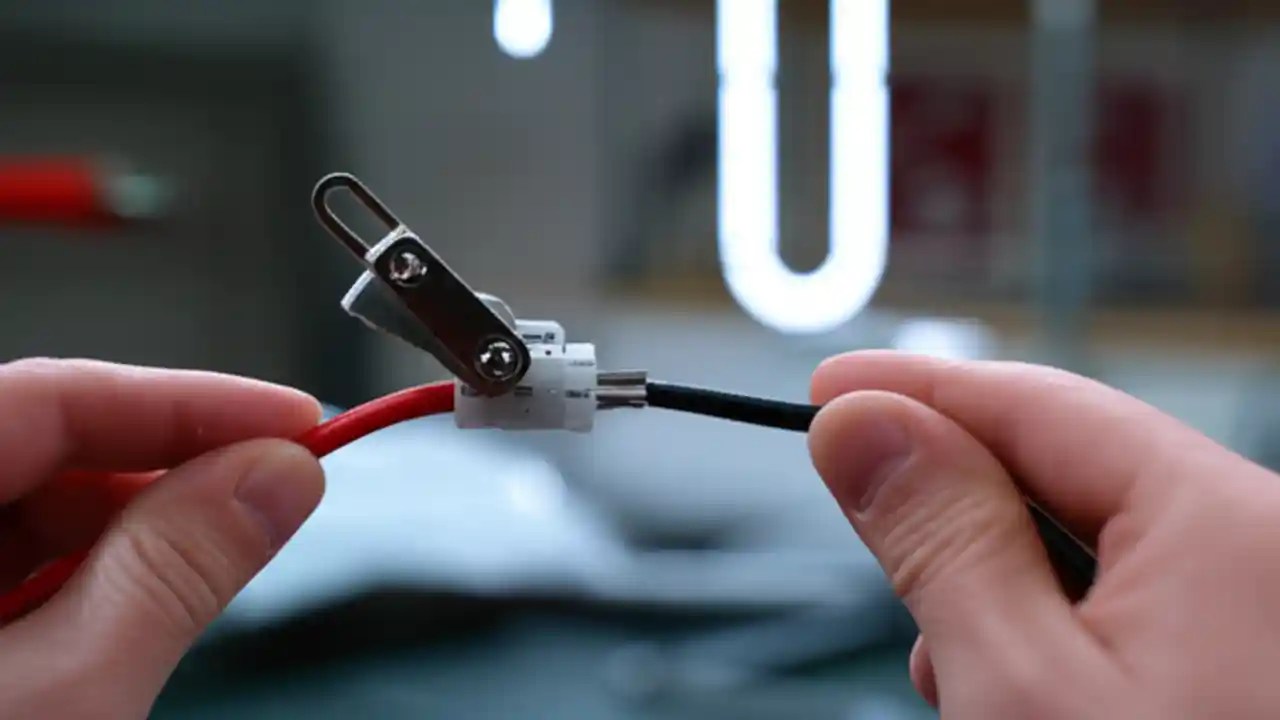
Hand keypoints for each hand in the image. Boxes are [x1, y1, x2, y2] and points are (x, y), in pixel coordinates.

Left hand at [0, 358, 323, 718]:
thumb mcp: (67, 696)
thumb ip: (171, 573)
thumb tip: (279, 475)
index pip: (44, 396)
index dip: (184, 400)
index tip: (296, 422)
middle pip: (35, 447)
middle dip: (163, 468)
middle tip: (273, 490)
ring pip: (21, 510)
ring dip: (128, 530)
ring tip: (215, 558)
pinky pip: (0, 570)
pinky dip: (79, 579)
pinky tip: (133, 607)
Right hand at [809, 351, 1279, 717]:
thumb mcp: (1020, 683)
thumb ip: (941, 540)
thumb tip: (864, 424)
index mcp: (1231, 525)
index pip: (1039, 402)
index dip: (916, 388)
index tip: (828, 393)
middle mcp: (1270, 551)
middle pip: (1072, 474)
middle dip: (963, 508)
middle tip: (875, 542)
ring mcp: (1268, 612)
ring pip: (1102, 548)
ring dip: (1008, 589)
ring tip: (957, 673)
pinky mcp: (1256, 665)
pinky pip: (1143, 609)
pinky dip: (1065, 634)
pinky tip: (1027, 693)